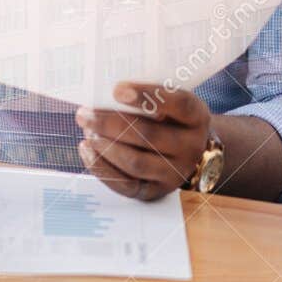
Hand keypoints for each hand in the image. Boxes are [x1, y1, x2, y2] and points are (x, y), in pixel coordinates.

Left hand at [76, 82, 211, 201]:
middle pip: (148, 135)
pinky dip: (101, 167)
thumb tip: (106, 92)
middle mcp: (190, 148)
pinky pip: (125, 184)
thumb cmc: (172, 118)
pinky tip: (87, 149)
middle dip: (110, 123)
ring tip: (87, 130)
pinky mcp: (156, 191)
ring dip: (104, 145)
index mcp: (196, 117)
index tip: (116, 89)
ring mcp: (174, 173)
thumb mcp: (172, 102)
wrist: (190, 153)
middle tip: (85, 113)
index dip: (147, 95)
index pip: (178, 104)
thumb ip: (150, 96)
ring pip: (135, 162)